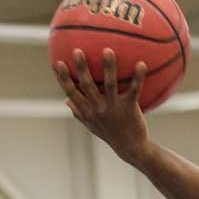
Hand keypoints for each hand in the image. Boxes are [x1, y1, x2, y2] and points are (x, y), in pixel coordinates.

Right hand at [53, 48, 149, 162]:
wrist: (131, 148)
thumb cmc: (111, 134)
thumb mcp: (92, 126)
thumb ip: (79, 113)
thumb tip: (66, 100)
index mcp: (87, 111)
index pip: (71, 92)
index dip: (63, 78)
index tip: (57, 63)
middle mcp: (98, 108)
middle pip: (86, 85)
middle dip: (81, 67)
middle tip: (78, 50)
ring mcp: (114, 108)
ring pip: (109, 84)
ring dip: (108, 67)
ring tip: (108, 50)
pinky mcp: (129, 108)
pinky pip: (134, 90)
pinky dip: (138, 77)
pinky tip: (142, 64)